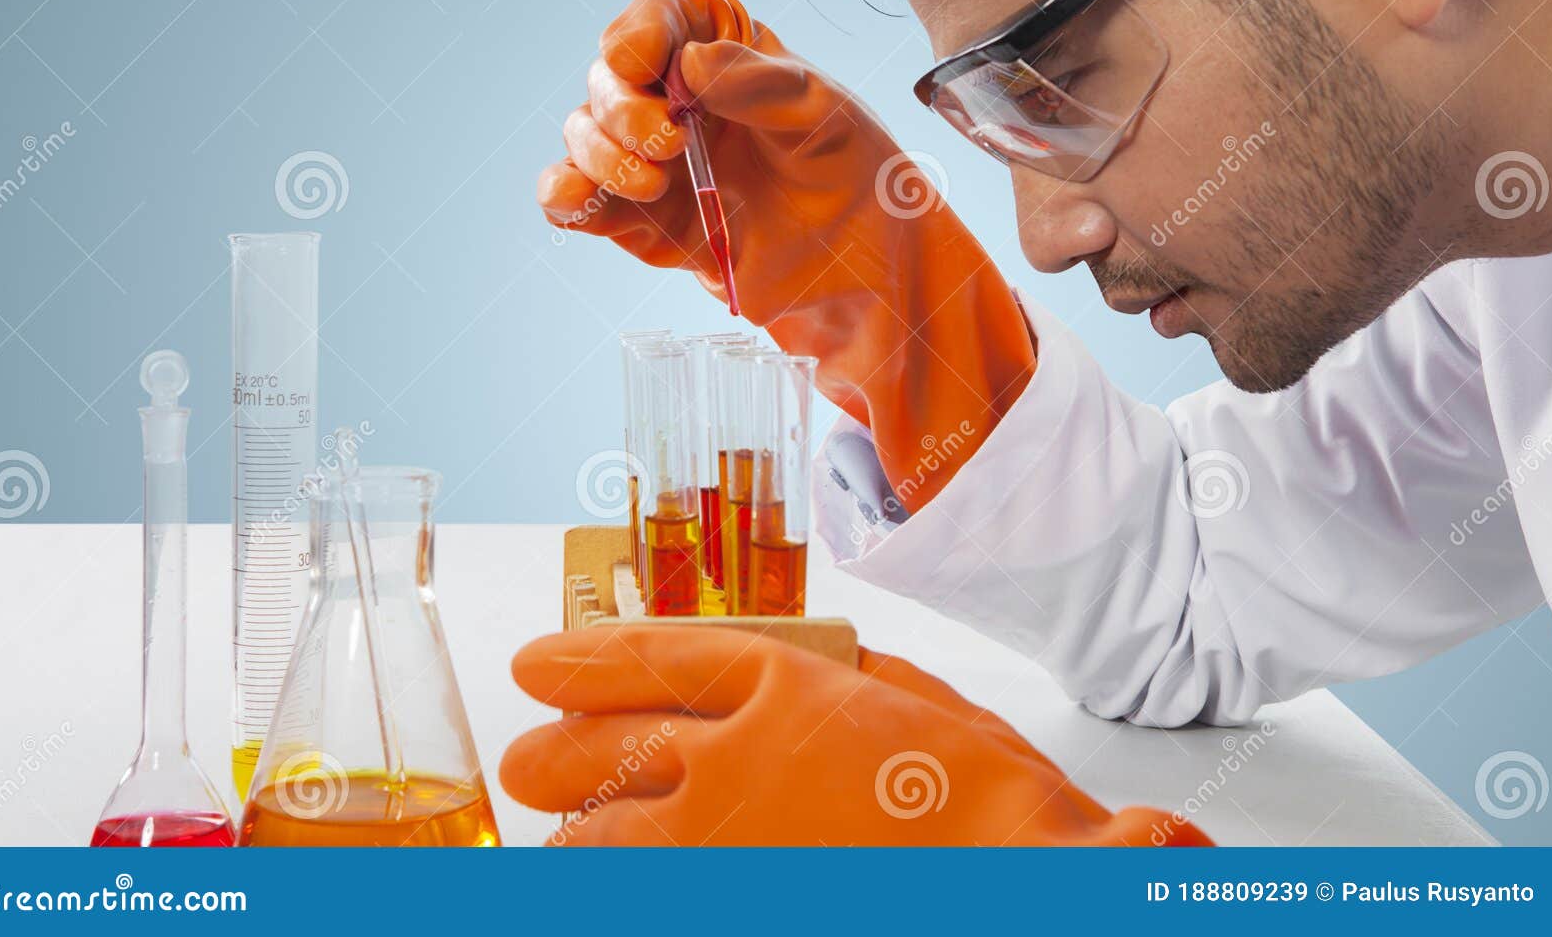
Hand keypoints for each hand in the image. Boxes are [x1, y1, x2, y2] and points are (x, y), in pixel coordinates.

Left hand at [499, 626, 1210, 846]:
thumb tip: (811, 676)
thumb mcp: (914, 699)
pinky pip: (638, 890)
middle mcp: (729, 756)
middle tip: (532, 761)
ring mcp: (720, 840)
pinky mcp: (724, 896)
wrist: (1020, 876)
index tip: (540, 664)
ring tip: (561, 834)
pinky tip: (607, 878)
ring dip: (576, 830)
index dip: (584, 657)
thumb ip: (841, 678)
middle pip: (600, 744)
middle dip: (553, 754)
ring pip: (602, 834)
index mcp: (779, 682)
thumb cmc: (989, 794)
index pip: (651, 655)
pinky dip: (617, 882)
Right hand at [539, 0, 1035, 509]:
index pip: (661, 19)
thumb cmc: (853, 175)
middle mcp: (675, 97)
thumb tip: (692, 64)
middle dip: (624, 110)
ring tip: (656, 183)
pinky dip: (567, 199)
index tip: (640, 64)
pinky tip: (576, 200)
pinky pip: (578, 202)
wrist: (863, 269)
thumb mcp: (825, 116)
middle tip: (672, 144)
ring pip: (584, 136)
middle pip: (609, 80)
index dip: (638, 35)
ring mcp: (652, 159)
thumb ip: (761, 84)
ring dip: (601, 156)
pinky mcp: (642, 218)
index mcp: (723, 49)